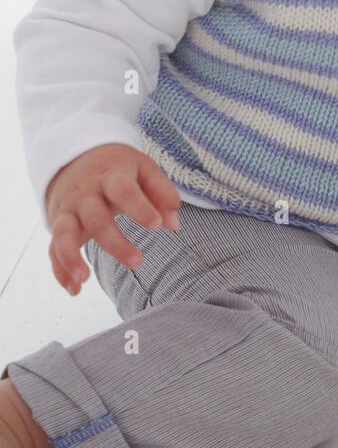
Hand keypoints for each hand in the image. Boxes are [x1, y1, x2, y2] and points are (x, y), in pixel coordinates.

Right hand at [45, 143, 181, 295]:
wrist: (76, 158)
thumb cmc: (118, 169)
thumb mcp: (144, 169)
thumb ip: (162, 193)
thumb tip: (174, 224)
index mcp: (110, 177)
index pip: (123, 190)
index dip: (139, 208)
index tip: (156, 226)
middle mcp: (85, 195)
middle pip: (95, 218)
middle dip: (114, 242)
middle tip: (137, 261)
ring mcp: (68, 211)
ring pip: (64, 233)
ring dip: (71, 257)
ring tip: (85, 278)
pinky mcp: (58, 225)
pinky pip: (53, 249)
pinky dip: (60, 270)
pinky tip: (75, 290)